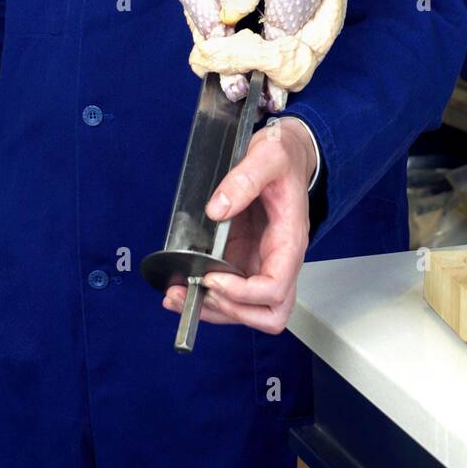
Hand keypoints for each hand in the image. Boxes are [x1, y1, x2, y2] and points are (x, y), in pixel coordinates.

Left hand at [162, 116, 316, 334]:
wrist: (287, 154)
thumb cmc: (283, 157)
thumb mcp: (268, 156)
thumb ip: (244, 179)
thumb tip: (217, 209)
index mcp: (289, 240)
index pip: (275, 288)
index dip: (243, 293)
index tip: (212, 278)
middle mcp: (278, 259)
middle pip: (267, 313)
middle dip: (230, 311)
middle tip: (197, 292)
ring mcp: (260, 262)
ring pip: (246, 310)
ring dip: (212, 311)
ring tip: (177, 296)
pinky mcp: (243, 258)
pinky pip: (229, 292)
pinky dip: (206, 298)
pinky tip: (181, 288)